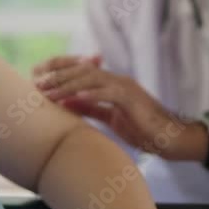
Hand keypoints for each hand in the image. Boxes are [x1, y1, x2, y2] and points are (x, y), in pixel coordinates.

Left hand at [32, 55, 202, 160]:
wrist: (170, 137)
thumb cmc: (142, 128)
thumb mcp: (110, 117)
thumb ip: (91, 108)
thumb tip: (67, 103)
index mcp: (111, 83)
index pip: (81, 71)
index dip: (60, 72)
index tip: (38, 80)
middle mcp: (116, 80)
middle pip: (82, 71)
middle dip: (58, 76)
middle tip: (37, 84)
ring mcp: (125, 87)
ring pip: (92, 79)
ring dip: (68, 84)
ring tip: (50, 92)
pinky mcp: (132, 99)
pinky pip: (108, 94)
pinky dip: (91, 95)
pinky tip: (75, 98)